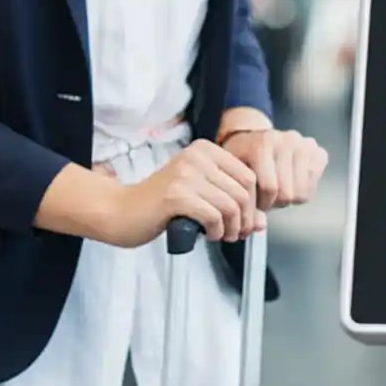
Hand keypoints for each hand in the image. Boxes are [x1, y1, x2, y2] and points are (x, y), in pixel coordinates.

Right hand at [105, 140, 262, 247]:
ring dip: (232, 228)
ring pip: (231, 205)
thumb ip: (232, 204)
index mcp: (205, 150)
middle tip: (236, 234)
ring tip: (222, 236)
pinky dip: (217, 231)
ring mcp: (185, 174)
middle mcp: (197, 157)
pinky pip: (214, 216)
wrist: (121, 212)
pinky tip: (208, 235)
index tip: (246, 222)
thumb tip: (263, 223)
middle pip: (243, 192)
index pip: (249, 176)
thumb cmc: (161, 205)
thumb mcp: (201, 197)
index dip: (254, 204)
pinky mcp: (176, 195)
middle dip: (246, 219)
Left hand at [221, 130, 328, 209]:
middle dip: (275, 202)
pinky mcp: (316, 151)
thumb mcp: (236, 175)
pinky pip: (314, 185)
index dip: (263, 203)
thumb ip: (245, 201)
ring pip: (302, 192)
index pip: (270, 188)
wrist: (252, 137)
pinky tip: (291, 182)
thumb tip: (260, 226)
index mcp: (263, 144)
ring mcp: (304, 145)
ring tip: (279, 187)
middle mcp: (286, 140)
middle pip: (288, 193)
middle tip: (267, 195)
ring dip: (290, 197)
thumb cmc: (242, 157)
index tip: (256, 201)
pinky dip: (303, 189)